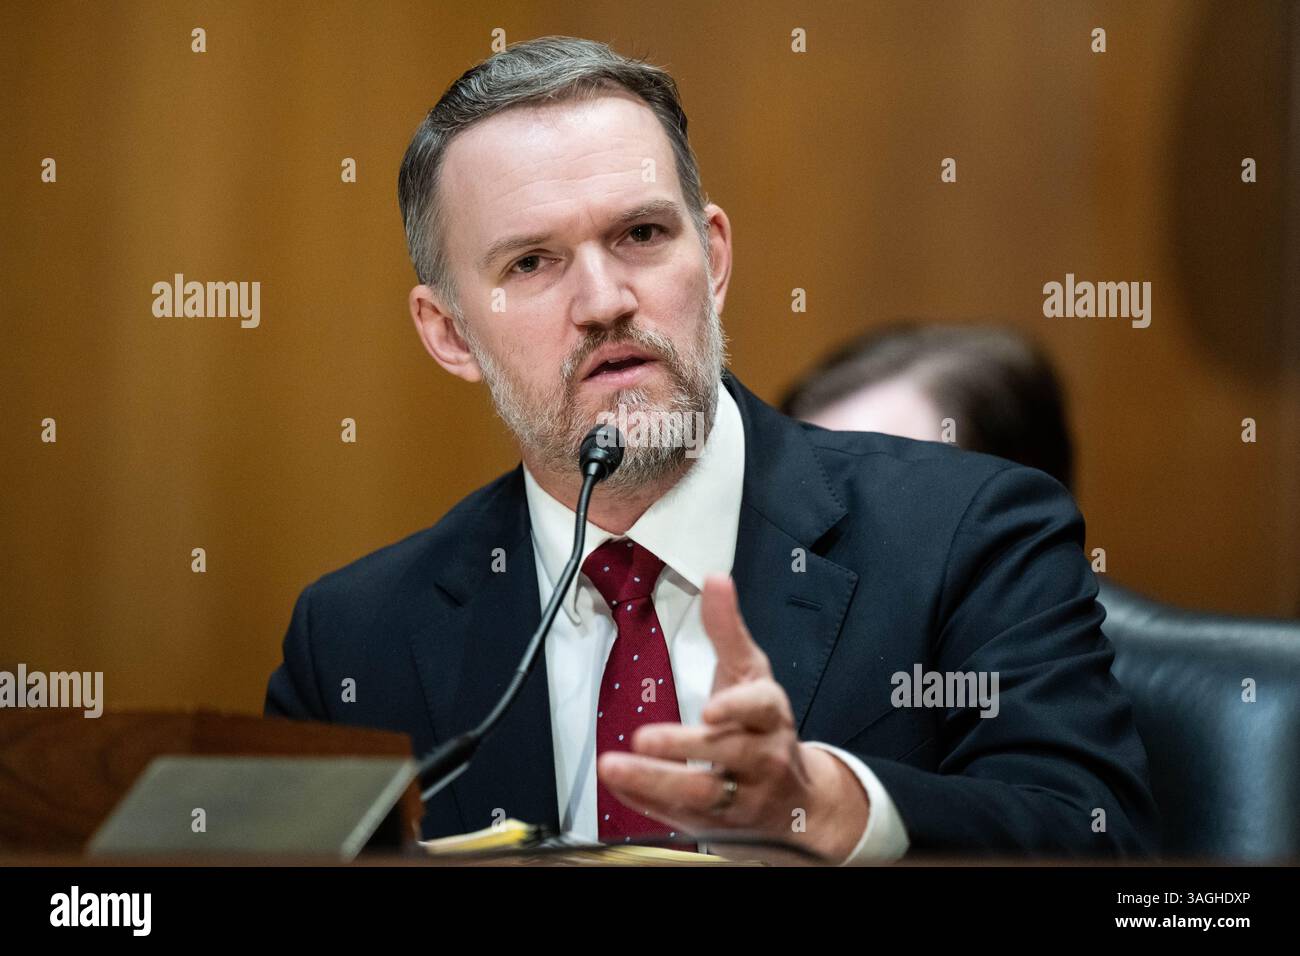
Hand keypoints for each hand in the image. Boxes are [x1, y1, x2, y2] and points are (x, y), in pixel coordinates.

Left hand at [596, 574, 869, 862]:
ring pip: (700, 793)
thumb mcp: (751, 673)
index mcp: (769, 715)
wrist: (798, 802)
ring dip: (654, 781)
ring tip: (614, 766)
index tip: (710, 709)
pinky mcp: (718, 825)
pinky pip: (680, 816)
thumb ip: (728, 629)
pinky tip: (618, 786)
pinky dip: (646, 802)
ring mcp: (742, 796)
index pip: (759, 709)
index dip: (737, 709)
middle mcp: (761, 757)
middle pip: (724, 754)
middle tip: (643, 738)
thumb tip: (716, 578)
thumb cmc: (764, 726)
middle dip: (682, 747)